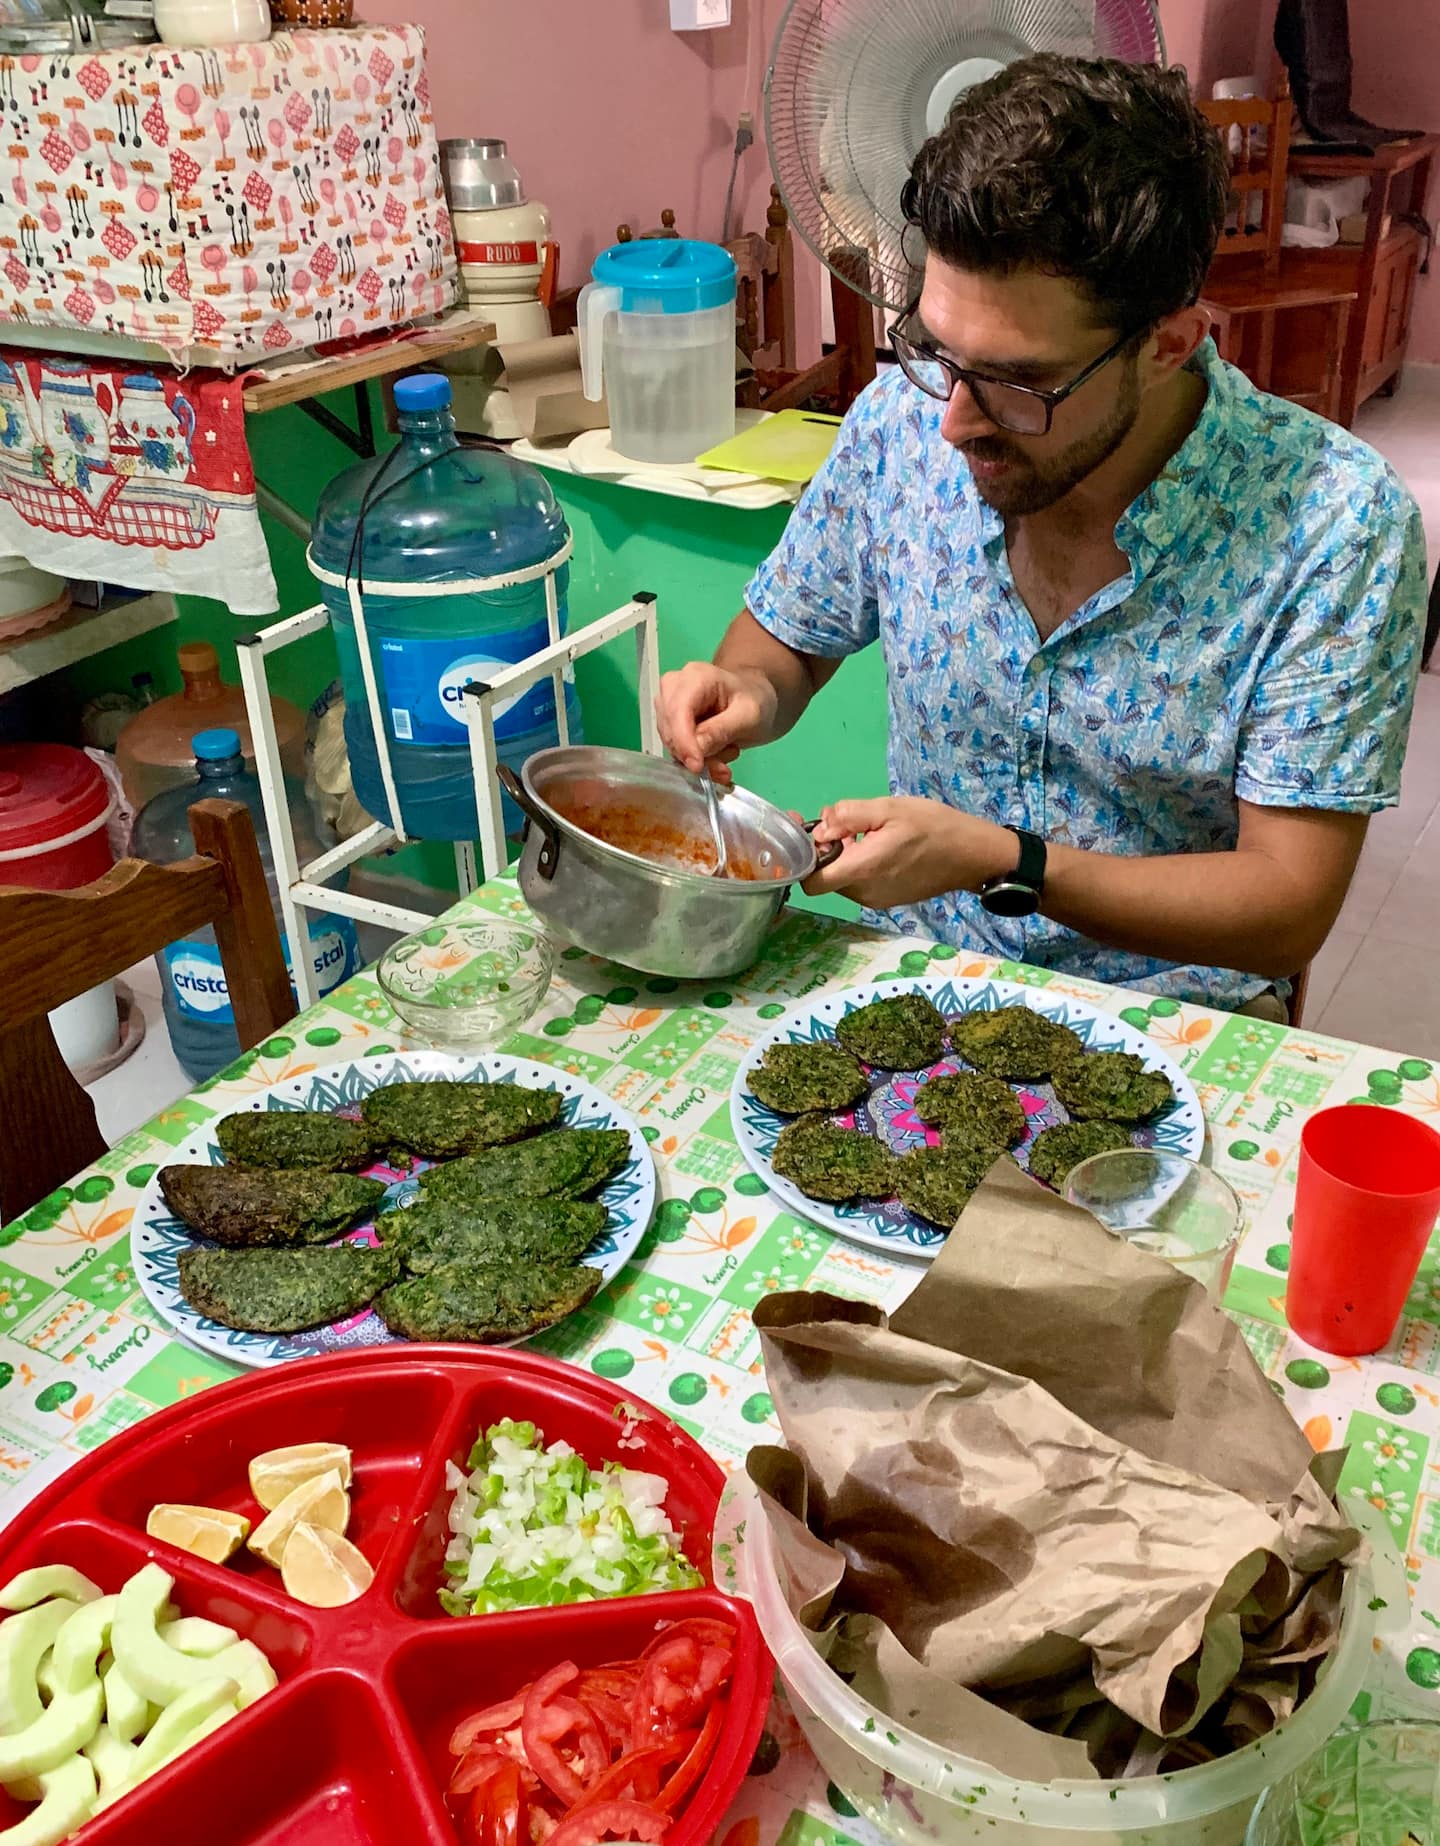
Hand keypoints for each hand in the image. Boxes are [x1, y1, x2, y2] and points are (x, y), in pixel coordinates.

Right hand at [655, 660, 776, 780]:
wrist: (756, 699)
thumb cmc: (755, 700)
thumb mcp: (749, 715)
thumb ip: (721, 730)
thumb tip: (696, 749)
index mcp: (696, 677)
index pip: (678, 710)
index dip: (683, 741)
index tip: (697, 766)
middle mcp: (675, 687)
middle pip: (670, 729)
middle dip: (696, 753)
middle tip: (724, 765)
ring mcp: (669, 706)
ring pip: (672, 744)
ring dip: (701, 759)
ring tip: (729, 753)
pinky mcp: (671, 724)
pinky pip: (677, 751)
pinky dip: (698, 761)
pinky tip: (719, 759)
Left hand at [804, 797, 1016, 908]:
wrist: (973, 855)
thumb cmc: (933, 827)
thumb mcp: (890, 808)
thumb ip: (849, 815)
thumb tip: (822, 825)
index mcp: (861, 870)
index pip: (811, 882)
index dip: (804, 858)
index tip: (813, 834)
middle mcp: (864, 893)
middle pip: (826, 877)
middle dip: (828, 849)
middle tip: (845, 822)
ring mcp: (876, 899)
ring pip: (843, 879)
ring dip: (846, 855)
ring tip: (868, 831)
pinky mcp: (888, 899)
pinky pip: (861, 882)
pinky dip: (861, 864)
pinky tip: (880, 845)